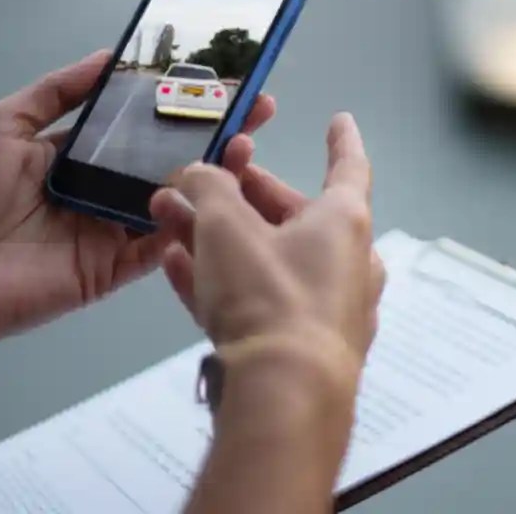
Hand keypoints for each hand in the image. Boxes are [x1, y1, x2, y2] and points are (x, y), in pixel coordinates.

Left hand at [0, 51, 276, 345]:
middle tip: (258, 110)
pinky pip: (160, 245)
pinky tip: (225, 199)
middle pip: (170, 160)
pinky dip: (193, 226)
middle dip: (215, 135)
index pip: (143, 126)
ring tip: (246, 148)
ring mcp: (112, 230)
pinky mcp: (114, 268)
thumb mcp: (1, 124)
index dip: (181, 106)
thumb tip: (108, 57)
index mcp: (78, 155)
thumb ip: (57, 93)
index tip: (223, 84)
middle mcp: (102, 189)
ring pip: (176, 200)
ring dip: (215, 176)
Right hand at [150, 113, 384, 361]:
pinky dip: (219, 281)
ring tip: (167, 219)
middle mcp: (347, 262)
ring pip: (267, 259)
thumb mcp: (226, 226)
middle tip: (204, 181)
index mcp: (344, 221)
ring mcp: (326, 310)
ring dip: (217, 238)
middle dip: (241, 196)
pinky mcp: (298, 349)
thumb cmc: (268, 295)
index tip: (339, 119)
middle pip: (293, 216)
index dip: (340, 141)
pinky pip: (256, 301)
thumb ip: (207, 189)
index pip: (348, 167)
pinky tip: (173, 267)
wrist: (284, 395)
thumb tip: (197, 174)